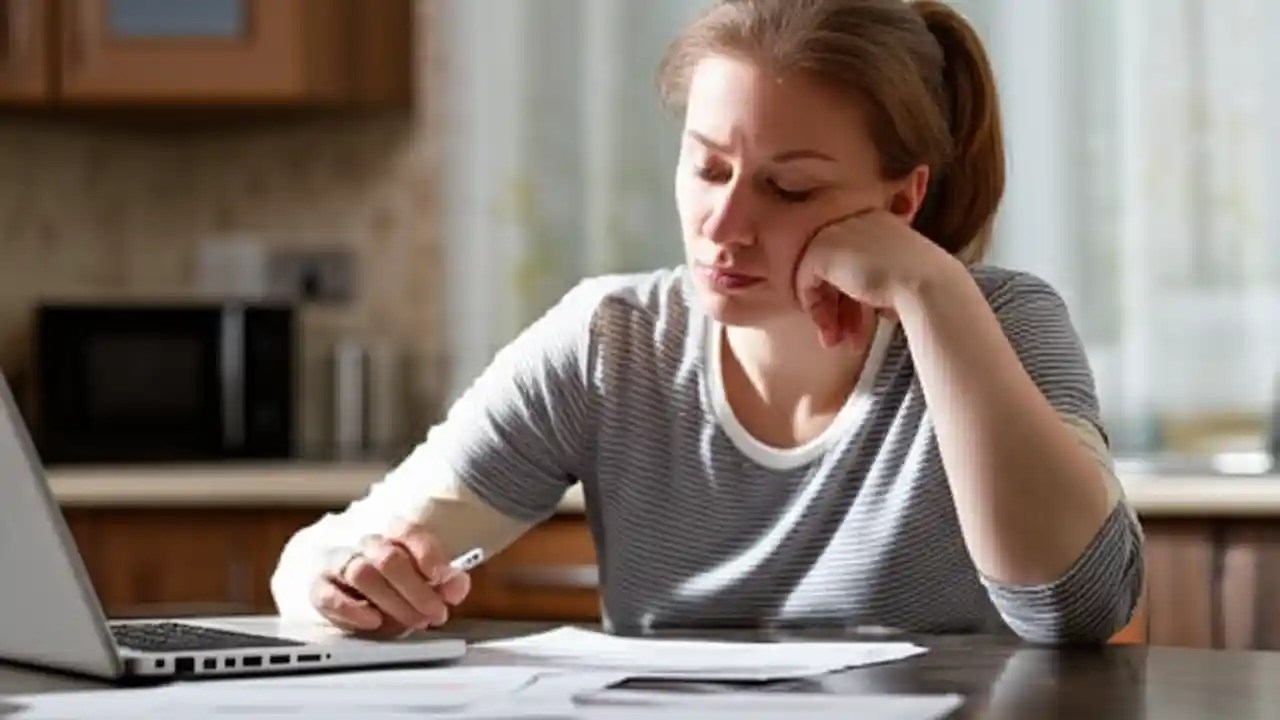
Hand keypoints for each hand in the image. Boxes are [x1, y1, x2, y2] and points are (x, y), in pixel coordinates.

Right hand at [309, 521, 471, 635]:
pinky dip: (351, 609)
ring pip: (361, 573)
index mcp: (394, 536)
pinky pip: (327, 594)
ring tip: (411, 622)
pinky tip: (373, 620)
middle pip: (389, 558)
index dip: (426, 553)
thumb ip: (448, 583)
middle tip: (434, 614)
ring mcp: (341, 564)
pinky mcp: (320, 587)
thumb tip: (455, 586)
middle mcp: (367, 546)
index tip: (442, 576)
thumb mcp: (429, 586)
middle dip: (416, 590)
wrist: (356, 594)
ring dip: (391, 602)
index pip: (407, 532)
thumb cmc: (399, 588)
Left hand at [794, 209, 953, 347]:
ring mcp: (835, 233)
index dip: (850, 299)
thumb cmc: (919, 288)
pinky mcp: (820, 249)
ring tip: (835, 344)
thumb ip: (868, 282)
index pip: (852, 262)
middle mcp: (853, 221)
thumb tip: (845, 304)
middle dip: (837, 310)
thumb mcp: (893, 279)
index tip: (857, 327)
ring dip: (827, 315)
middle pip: (834, 271)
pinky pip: (804, 280)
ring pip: (818, 278)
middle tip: (842, 340)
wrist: (925, 285)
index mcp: (875, 223)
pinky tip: (828, 329)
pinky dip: (814, 306)